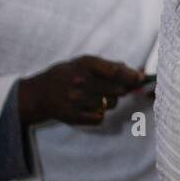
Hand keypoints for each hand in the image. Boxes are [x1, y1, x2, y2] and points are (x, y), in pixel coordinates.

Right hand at [17, 55, 145, 126]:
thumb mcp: (84, 62)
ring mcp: (76, 100)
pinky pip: (100, 118)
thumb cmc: (68, 74)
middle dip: (122, 90)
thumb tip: (136, 73)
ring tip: (96, 97)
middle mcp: (80, 82)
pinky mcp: (73, 116)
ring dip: (109, 102)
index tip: (140, 79)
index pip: (116, 72)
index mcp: (85, 64)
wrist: (39, 93)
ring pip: (110, 105)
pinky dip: (99, 114)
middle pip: (118, 90)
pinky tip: (88, 107)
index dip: (132, 76)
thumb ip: (110, 66)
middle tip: (115, 89)